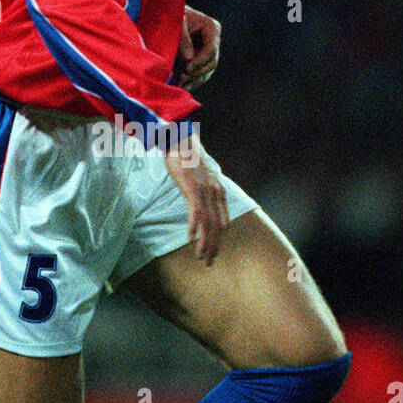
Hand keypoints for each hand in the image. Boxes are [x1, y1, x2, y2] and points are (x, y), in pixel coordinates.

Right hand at [164, 132, 229, 264]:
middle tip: (208, 262)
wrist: (180, 141)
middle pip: (217, 226)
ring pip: (208, 223)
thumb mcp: (201, 177)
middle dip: (214, 246)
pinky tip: (190, 238)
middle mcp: (215, 193)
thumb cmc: (187, 159)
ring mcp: (205, 191)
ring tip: (200, 256)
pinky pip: (196, 213)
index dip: (218, 239)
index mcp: (219, 191)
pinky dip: (194, 227)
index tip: (212, 252)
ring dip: (204, 243)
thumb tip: (202, 205)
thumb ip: (205, 191)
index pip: (222, 222)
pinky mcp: (193, 189)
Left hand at [178, 5, 220, 90]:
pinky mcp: (202, 60)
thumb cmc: (172, 15)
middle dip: (198, 72)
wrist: (168, 16)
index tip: (187, 68)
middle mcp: (214, 40)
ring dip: (195, 80)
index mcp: (212, 28)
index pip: (211, 48)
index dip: (200, 60)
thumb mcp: (176, 23)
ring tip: (182, 84)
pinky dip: (193, 81)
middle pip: (212, 62)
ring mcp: (209, 51)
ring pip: (208, 71)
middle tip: (183, 77)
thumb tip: (189, 59)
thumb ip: (183, 39)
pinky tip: (183, 86)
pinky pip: (201, 74)